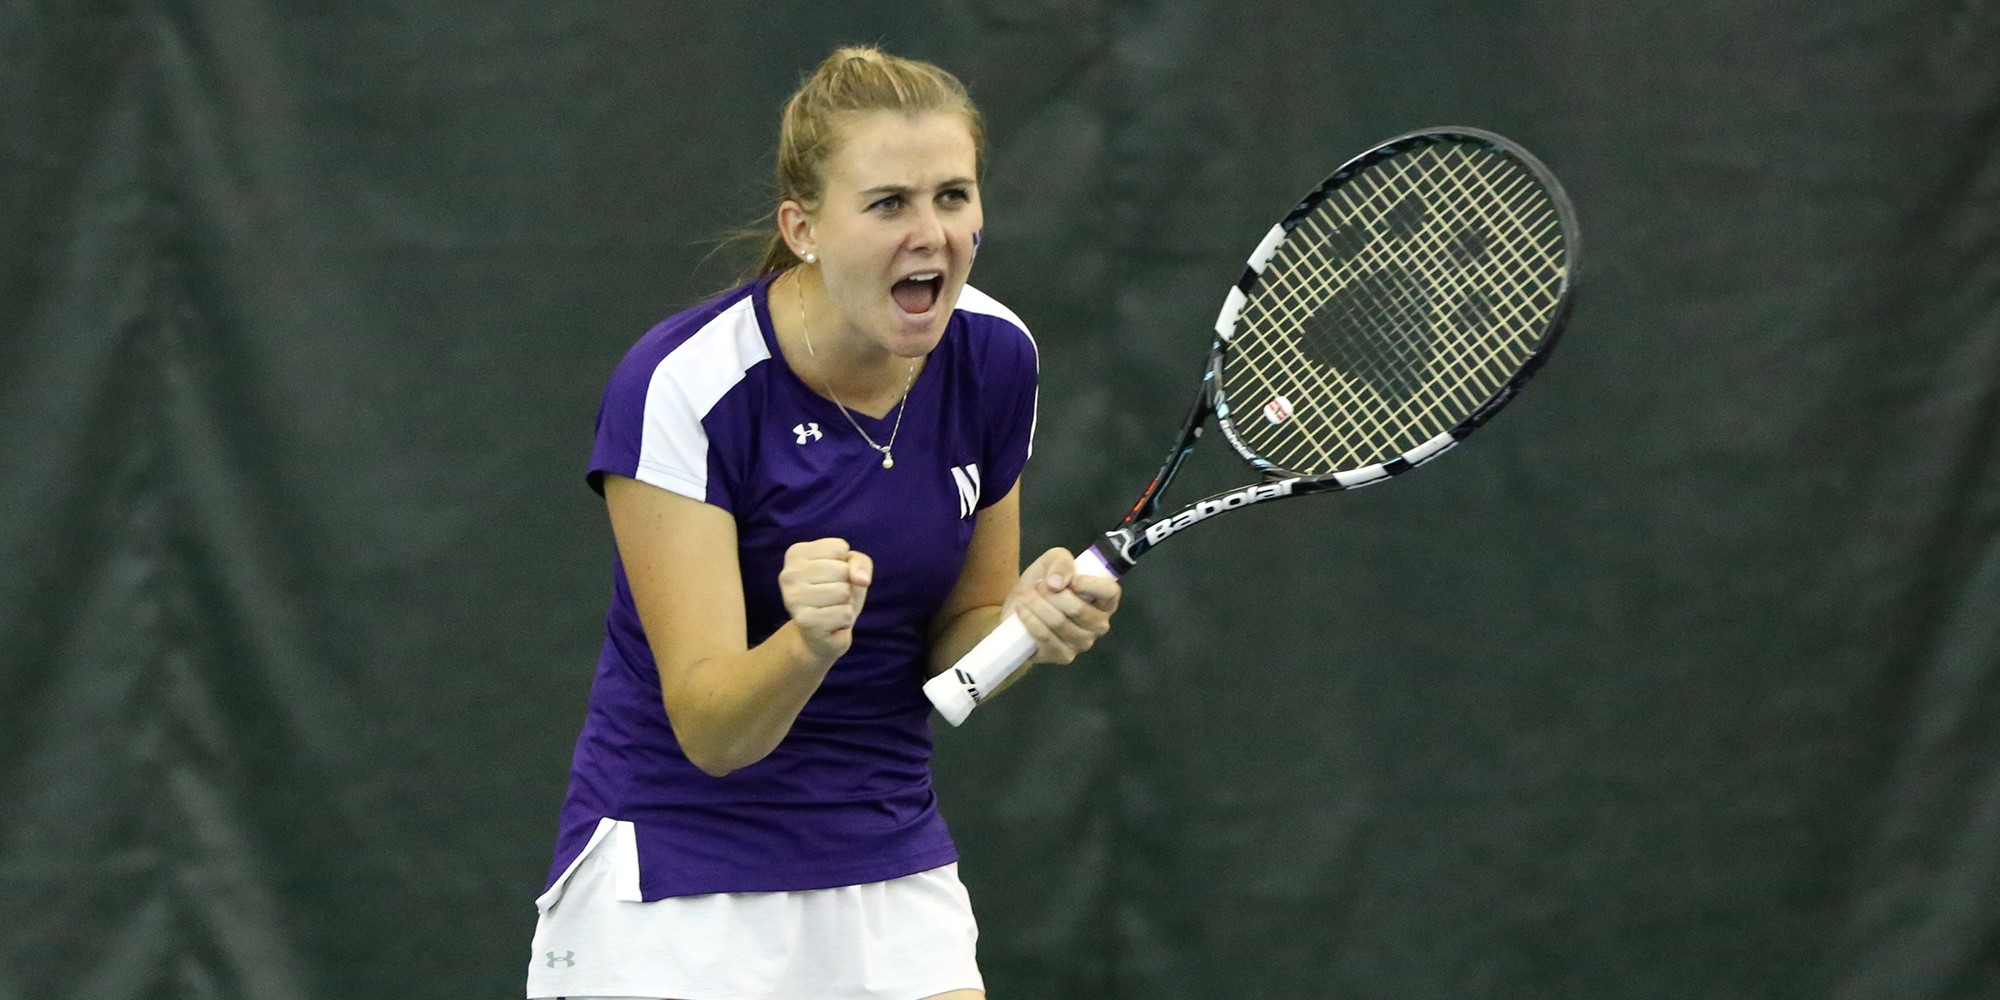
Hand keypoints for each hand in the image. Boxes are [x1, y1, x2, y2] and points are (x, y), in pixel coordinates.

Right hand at [779, 538, 871, 662]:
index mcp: (796, 553)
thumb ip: (860, 562)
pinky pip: (844, 614)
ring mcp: (793, 599)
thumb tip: (861, 580)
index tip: (831, 575)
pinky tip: (830, 623)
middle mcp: (789, 574)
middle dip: (846, 585)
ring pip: (843, 592)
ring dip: (845, 603)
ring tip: (831, 608)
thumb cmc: (835, 594)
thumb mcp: (851, 569)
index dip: (845, 563)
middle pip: (842, 570)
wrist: (821, 634)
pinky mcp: (804, 622)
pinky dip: (845, 620)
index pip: (839, 547)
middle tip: (832, 596)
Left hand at [1006, 547, 1120, 665]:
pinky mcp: (1063, 656)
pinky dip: (1030, 620)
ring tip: (1026, 595)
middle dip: (1051, 594)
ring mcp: (1082, 643)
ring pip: (1058, 622)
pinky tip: (1022, 610)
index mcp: (1105, 600)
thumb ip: (1061, 563)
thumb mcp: (1053, 561)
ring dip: (1037, 605)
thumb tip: (1057, 583)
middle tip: (1038, 585)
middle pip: (1078, 609)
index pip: (1110, 592)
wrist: (1022, 606)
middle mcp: (1099, 625)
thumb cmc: (1045, 583)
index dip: (1090, 584)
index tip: (1071, 580)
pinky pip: (1045, 638)